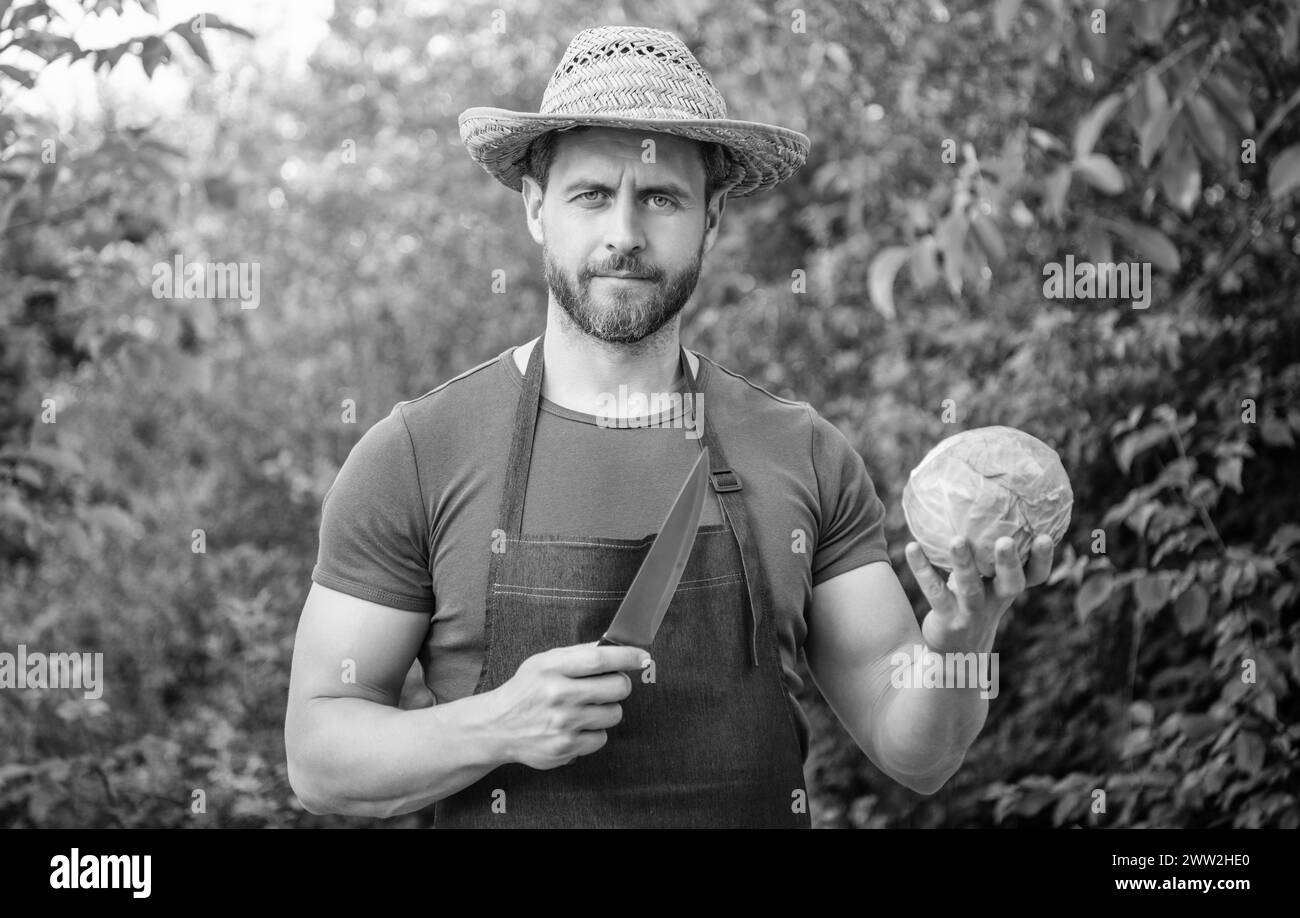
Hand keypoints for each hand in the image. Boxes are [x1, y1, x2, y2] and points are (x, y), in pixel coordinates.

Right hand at [487, 642, 648, 770]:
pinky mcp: (565, 747)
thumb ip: (579, 654)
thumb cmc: (526, 690)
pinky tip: (577, 727)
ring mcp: (562, 723)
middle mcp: (558, 694)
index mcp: (552, 667)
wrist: (497, 727)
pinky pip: (602, 738)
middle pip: (617, 687)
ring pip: (614, 714)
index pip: (599, 659)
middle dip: (620, 685)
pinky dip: (594, 732)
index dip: (627, 657)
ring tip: (587, 708)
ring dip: (607, 710)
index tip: (642, 657)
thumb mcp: (544, 662)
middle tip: (609, 686)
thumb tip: (616, 646)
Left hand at [905, 534, 1053, 653]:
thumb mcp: (986, 583)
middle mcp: (995, 601)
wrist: (955, 655)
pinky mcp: (947, 620)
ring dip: (964, 565)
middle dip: (1009, 562)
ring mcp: (971, 613)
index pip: (1035, 576)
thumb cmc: (972, 604)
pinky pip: (934, 592)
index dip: (1043, 559)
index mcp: (1007, 589)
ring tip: (957, 540)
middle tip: (1005, 540)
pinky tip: (911, 547)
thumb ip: (987, 553)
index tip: (1045, 536)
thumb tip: (983, 500)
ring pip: (971, 589)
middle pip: (1011, 583)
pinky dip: (922, 568)